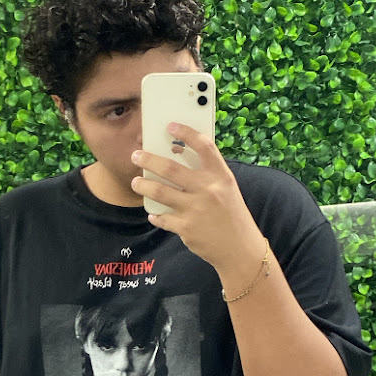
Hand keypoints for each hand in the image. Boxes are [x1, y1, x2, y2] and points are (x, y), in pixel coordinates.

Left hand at [130, 123, 261, 270]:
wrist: (239, 249)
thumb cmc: (231, 215)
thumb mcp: (226, 189)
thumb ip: (207, 175)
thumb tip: (176, 157)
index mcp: (221, 176)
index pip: (204, 146)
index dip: (186, 133)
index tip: (170, 126)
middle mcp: (209, 190)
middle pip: (170, 169)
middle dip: (148, 160)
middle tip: (136, 155)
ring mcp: (196, 210)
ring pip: (160, 192)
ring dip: (143, 185)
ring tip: (136, 182)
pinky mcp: (186, 229)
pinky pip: (162, 218)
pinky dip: (155, 215)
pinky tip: (153, 214)